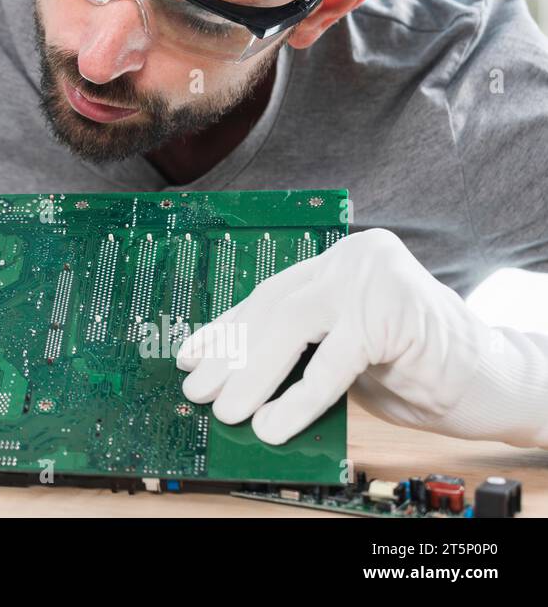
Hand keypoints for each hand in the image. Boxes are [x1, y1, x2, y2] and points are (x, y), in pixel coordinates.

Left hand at [176, 228, 547, 447]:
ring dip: (254, 375)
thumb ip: (298, 348)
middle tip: (200, 391)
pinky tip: (274, 423)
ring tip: (228, 412)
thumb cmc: (415, 367)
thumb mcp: (343, 350)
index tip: (190, 358)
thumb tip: (231, 377)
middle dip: (231, 354)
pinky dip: (299, 397)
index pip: (267, 295)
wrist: (491, 380)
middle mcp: (352, 257)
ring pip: (293, 326)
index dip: (226, 329)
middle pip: (273, 308)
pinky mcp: (394, 311)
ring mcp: (374, 278)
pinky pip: (334, 361)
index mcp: (336, 261)